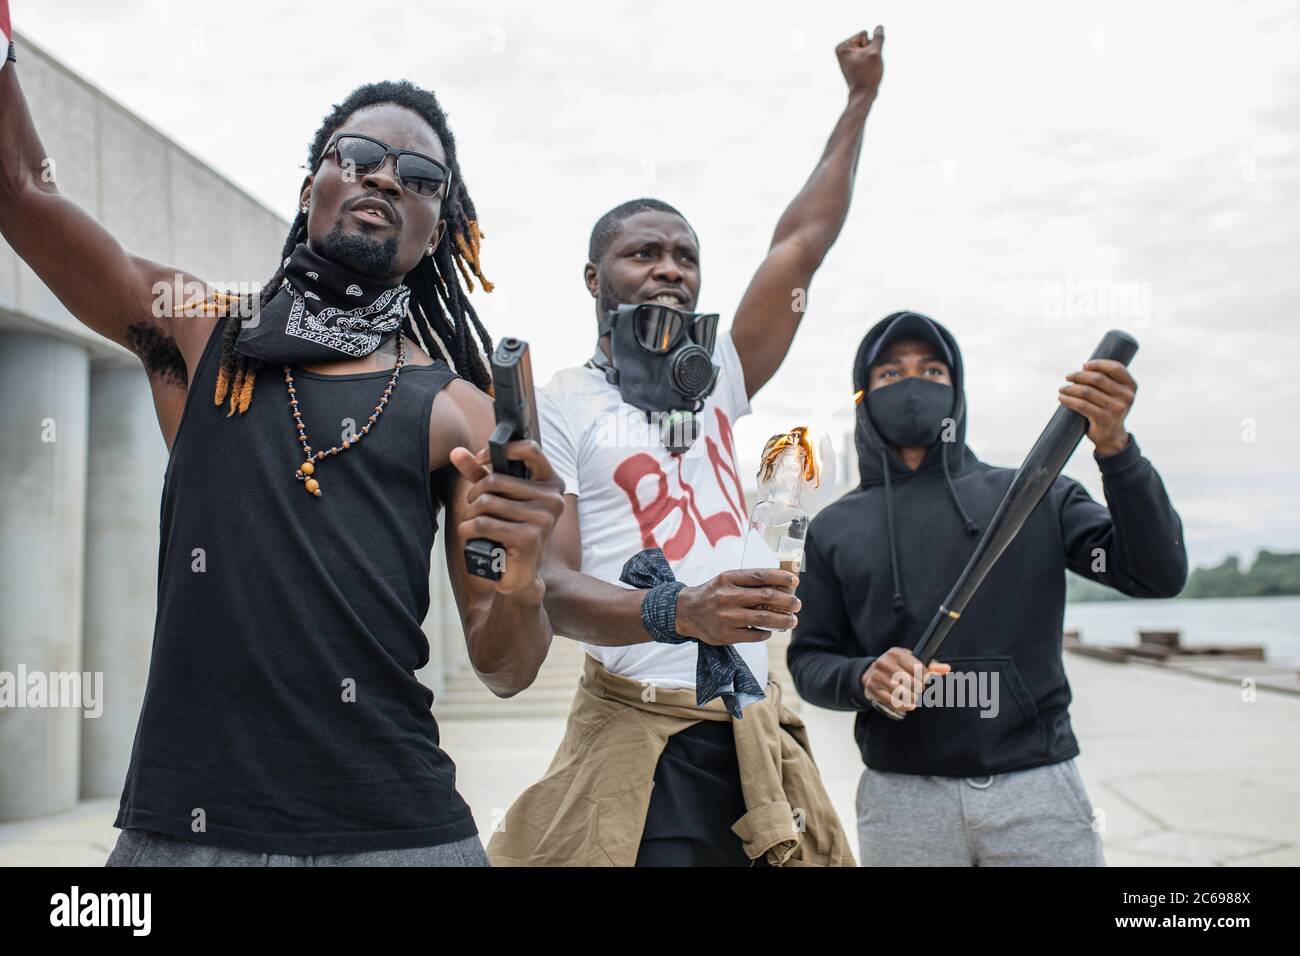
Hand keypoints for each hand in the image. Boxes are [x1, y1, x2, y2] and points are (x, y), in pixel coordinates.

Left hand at [451, 439, 564, 599]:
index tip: (481, 459)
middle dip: (474, 495)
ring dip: (470, 514)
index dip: (500, 449)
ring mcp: (544, 519)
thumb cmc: (510, 532)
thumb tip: (456, 452)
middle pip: (495, 480)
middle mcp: (552, 499)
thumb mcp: (497, 498)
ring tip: (474, 524)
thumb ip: (480, 473)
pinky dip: (469, 529)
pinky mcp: (530, 538)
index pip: (530, 449)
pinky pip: (484, 524)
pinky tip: (471, 536)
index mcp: (551, 483)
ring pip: (486, 502)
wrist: (521, 575)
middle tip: (473, 507)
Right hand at [675, 569, 800, 645]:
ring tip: (792, 620)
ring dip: (783, 620)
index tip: (795, 581)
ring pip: (764, 619)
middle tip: (797, 604)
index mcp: (728, 579)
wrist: (687, 612)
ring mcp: (727, 617)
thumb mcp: (726, 580)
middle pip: (766, 597)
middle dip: (787, 601)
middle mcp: (727, 596)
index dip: (781, 578)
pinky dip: (767, 633)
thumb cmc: (713, 594)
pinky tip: (771, 631)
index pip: (760, 576)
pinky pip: (755, 635)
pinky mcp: (727, 635)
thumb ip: (749, 581)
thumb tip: (781, 585)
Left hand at [836, 26, 884, 100]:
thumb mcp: (875, 53)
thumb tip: (879, 27)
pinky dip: (870, 62)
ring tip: (866, 69)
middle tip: (866, 66)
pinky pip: (867, 56)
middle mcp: (842, 51)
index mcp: (842, 46)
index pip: (864, 33)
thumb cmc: (868, 75)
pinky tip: (866, 71)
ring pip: (868, 48)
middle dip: (870, 51)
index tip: (864, 61)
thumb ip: (878, 38)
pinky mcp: (853, 63)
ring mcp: (848, 57)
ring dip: (872, 57)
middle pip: (865, 40)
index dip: (869, 46)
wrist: (863, 96)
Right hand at [862, 647, 950, 712]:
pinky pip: (890, 701)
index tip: (926, 681)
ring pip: (900, 692)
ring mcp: (876, 675)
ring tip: (914, 699)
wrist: (871, 672)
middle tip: (919, 690)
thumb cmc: (898, 667)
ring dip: (911, 699)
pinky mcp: (871, 687)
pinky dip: (902, 706)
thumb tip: (947, 669)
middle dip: (918, 689)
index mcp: (897, 653)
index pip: (918, 668)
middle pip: (911, 682)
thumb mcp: (912, 663)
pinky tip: (907, 705)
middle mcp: (884, 661)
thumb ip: (931, 667)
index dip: (926, 678)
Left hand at [1058, 359, 1135, 457]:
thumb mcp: (1115, 394)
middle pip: (1098, 379)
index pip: (1116, 368)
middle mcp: (1127, 397)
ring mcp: (1117, 408)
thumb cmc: (1109, 409)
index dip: (1099, 364)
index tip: (1084, 365)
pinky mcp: (1104, 419)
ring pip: (1087, 392)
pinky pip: (1082, 405)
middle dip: (1080, 375)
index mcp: (1131, 386)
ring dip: (1071, 388)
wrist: (1112, 435)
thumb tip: (1085, 367)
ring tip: (1062, 388)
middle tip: (1068, 377)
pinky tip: (1061, 398)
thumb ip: (1108, 380)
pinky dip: (1069, 400)